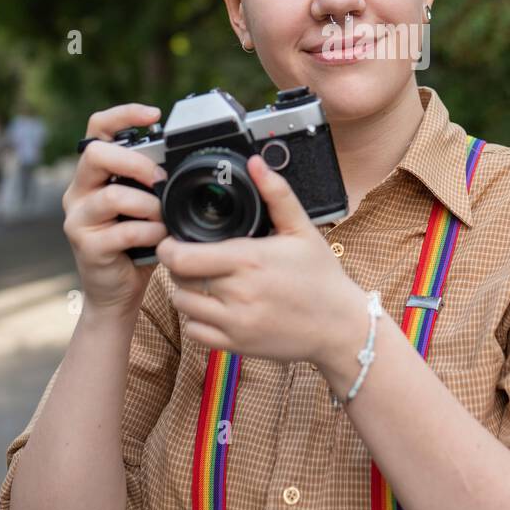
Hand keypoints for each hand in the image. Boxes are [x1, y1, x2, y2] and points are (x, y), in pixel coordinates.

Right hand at [62, 102, 168, 317]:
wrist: (117, 293)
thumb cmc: (135, 245)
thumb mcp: (143, 205)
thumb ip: (151, 182)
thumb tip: (182, 159)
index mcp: (93, 175)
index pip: (97, 129)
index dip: (123, 115)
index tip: (154, 114)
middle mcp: (78, 191)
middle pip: (96, 154)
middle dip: (136, 162)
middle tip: (160, 178)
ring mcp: (77, 218)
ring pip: (113, 195)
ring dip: (149, 205)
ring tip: (164, 217)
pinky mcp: (86, 245)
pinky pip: (124, 230)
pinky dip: (150, 232)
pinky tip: (159, 238)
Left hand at [155, 154, 366, 368]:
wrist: (339, 326)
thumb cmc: (321, 277)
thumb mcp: (302, 229)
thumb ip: (276, 193)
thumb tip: (256, 163)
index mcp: (249, 259)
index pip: (182, 256)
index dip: (169, 246)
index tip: (175, 240)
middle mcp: (238, 293)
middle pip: (178, 278)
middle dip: (178, 265)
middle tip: (193, 257)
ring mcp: (235, 323)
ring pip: (183, 304)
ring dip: (185, 290)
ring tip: (204, 280)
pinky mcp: (236, 346)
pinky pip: (195, 332)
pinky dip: (196, 319)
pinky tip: (213, 306)